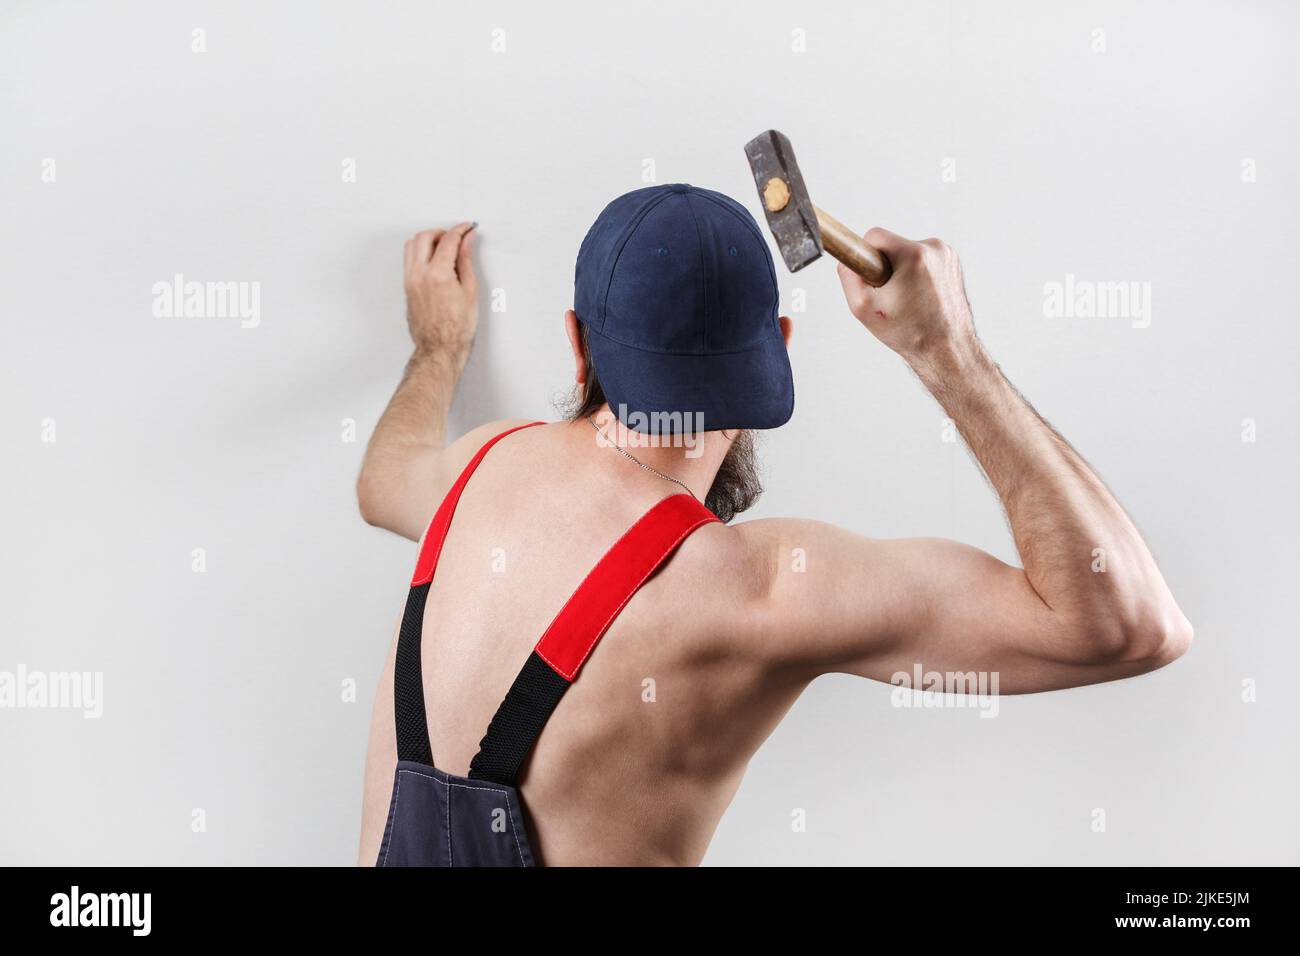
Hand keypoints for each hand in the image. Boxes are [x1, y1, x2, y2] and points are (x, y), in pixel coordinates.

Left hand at [403, 222, 478, 360]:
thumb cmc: (456, 329)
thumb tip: (467, 241)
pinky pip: (409, 259)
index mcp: (438, 274)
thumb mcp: (469, 291)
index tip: (467, 228)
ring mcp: (410, 280)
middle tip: (456, 238)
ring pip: (412, 245)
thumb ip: (466, 261)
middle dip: (442, 232)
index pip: (448, 239)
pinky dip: (420, 253)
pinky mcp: (406, 287)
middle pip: (425, 236)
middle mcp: (419, 275)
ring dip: (428, 240)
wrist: (439, 348)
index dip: (460, 230)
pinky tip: (434, 260)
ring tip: (444, 248)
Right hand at [837, 229, 975, 364]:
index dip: (866, 257)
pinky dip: (916, 274)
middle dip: (885, 266)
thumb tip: (847, 260)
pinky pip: (923, 259)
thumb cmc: (909, 333)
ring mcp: (947, 255)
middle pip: (892, 244)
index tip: (872, 278)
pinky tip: (920, 296)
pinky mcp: (952, 262)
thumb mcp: (863, 308)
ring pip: (908, 252)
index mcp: (914, 255)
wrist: (947, 348)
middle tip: (890, 295)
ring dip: (901, 270)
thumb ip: (848, 277)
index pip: (874, 236)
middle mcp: (934, 249)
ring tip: (908, 299)